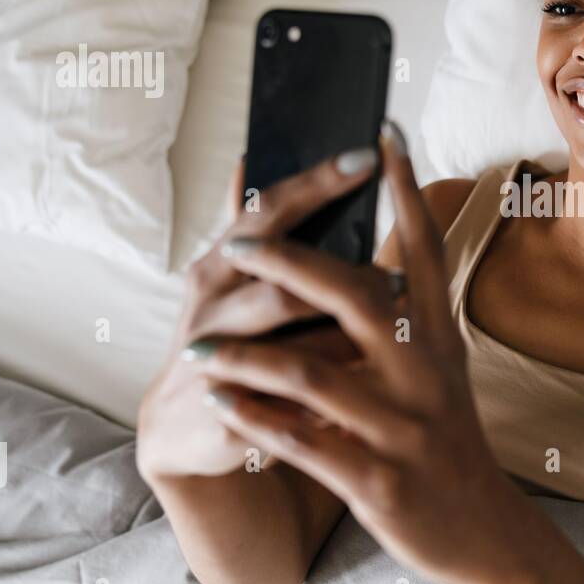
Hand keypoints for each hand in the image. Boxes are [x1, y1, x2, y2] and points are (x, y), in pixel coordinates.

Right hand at [135, 149, 376, 480]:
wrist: (185, 428)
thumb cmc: (230, 340)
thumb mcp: (232, 282)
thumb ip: (251, 228)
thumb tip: (250, 158)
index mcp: (222, 263)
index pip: (271, 208)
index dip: (318, 182)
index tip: (369, 155)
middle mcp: (212, 302)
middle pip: (281, 271)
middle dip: (342, 271)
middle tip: (399, 276)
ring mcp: (214, 356)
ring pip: (291, 340)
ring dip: (347, 333)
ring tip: (394, 335)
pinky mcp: (228, 411)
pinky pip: (290, 400)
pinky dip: (332, 396)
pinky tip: (370, 392)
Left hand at [181, 122, 524, 583]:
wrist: (480, 529)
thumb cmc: (445, 435)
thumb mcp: (440, 368)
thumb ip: (409, 312)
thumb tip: (380, 250)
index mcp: (440, 338)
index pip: (426, 250)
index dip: (405, 189)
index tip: (380, 134)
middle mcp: (425, 373)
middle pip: (355, 298)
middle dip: (291, 262)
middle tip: (239, 242)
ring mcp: (401, 428)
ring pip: (311, 374)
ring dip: (246, 355)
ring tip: (196, 347)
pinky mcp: (377, 480)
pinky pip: (301, 441)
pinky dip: (254, 419)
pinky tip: (220, 402)